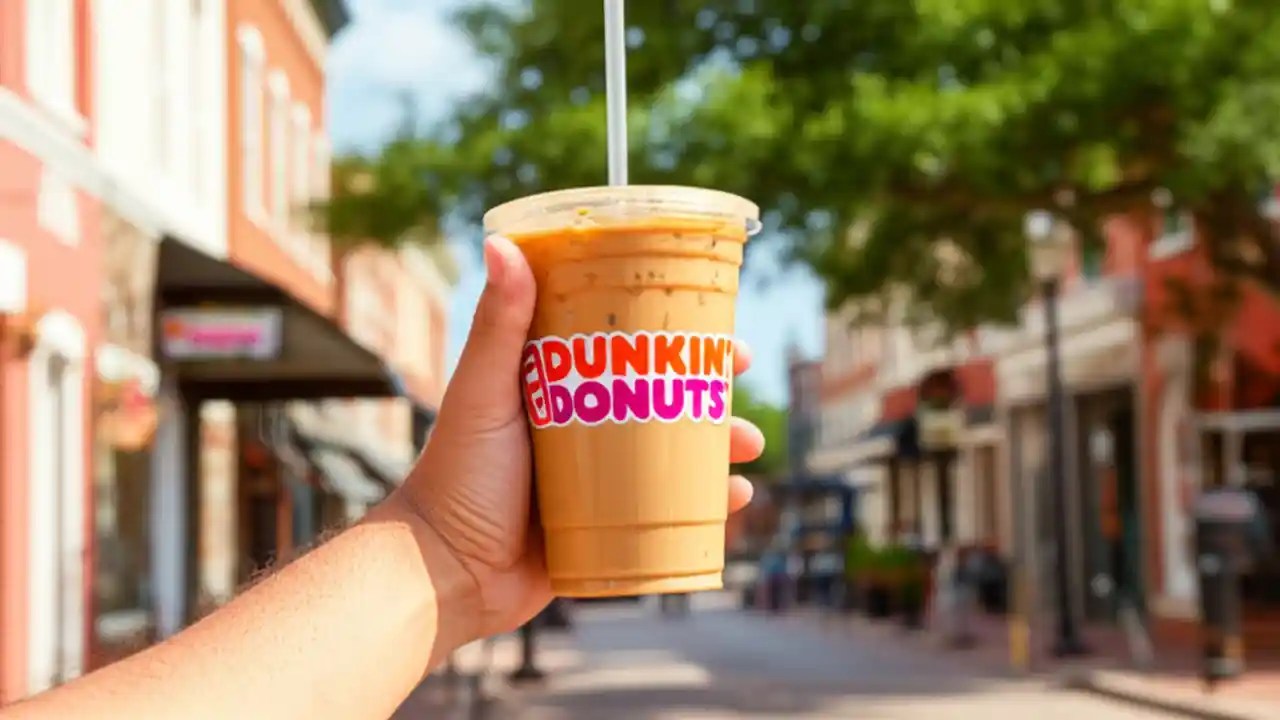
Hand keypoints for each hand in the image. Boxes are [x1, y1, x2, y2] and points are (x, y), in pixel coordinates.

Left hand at [394, 236, 762, 646]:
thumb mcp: (482, 392)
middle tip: (740, 383)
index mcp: (557, 386)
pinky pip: (670, 509)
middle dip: (710, 390)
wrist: (446, 572)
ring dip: (719, 445)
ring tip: (747, 448)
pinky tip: (736, 498)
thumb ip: (498, 324)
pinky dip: (708, 503)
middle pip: (662, 396)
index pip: (627, 346)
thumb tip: (499, 240)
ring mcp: (599, 479)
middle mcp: (583, 425)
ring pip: (675, 452)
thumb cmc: (455, 475)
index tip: (715, 326)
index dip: (674, 334)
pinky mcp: (608, 526)